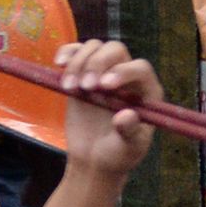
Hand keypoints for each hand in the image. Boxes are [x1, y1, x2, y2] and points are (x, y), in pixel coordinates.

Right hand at [51, 38, 161, 177]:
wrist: (93, 159)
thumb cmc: (117, 156)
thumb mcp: (128, 149)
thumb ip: (130, 132)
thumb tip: (126, 115)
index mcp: (146, 92)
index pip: (140, 68)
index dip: (123, 71)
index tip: (104, 86)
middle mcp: (127, 76)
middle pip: (115, 50)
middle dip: (97, 64)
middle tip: (84, 87)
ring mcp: (104, 72)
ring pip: (94, 47)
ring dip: (78, 63)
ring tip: (69, 87)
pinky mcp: (82, 73)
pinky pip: (76, 51)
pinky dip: (67, 53)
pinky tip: (59, 64)